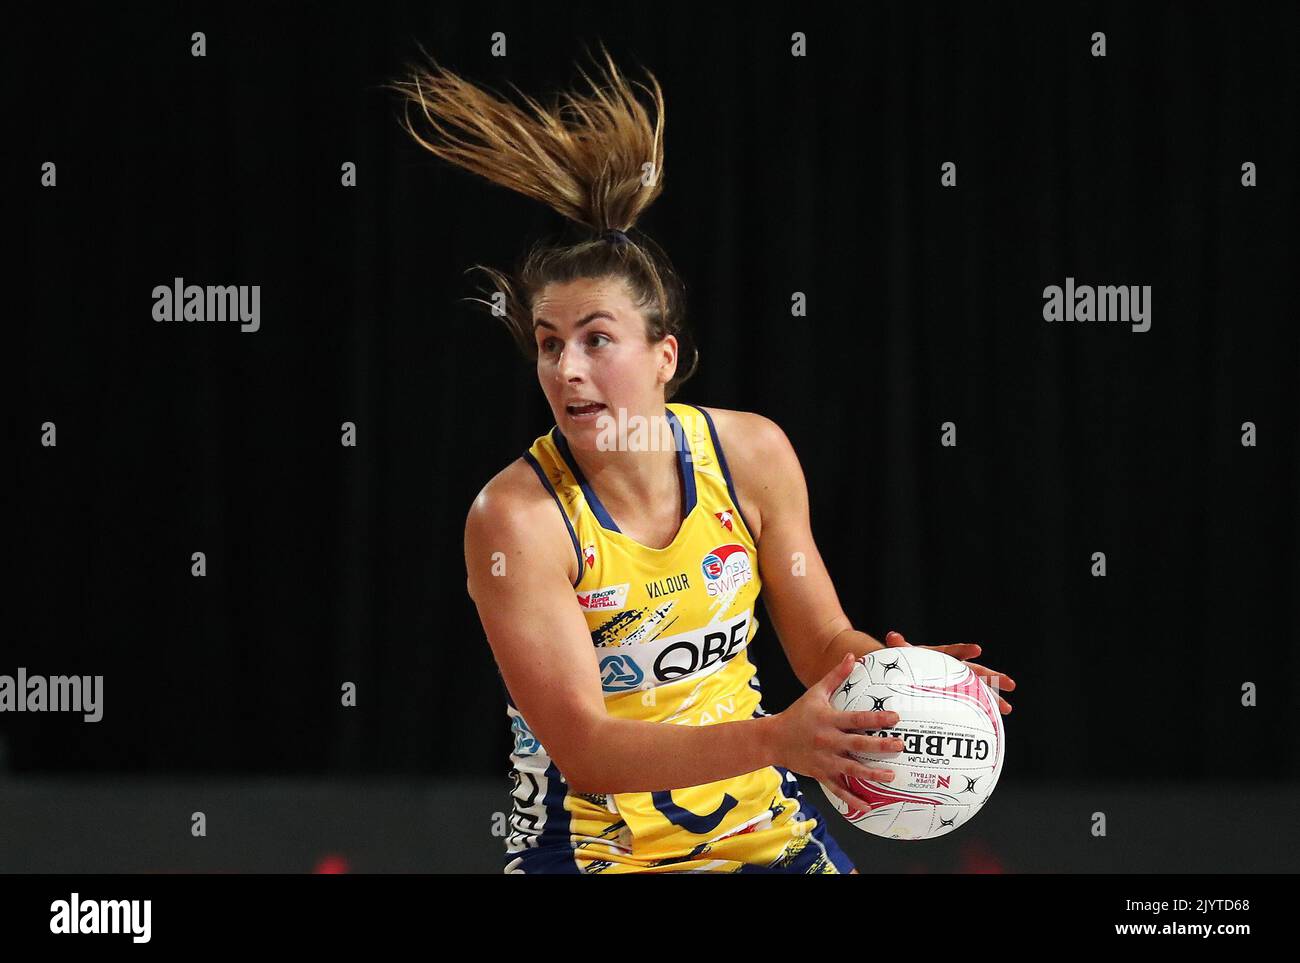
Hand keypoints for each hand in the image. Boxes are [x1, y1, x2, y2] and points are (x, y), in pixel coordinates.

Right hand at [772, 652, 906, 812]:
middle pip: (857, 744)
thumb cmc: (797, 714)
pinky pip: (838, 789)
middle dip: (880, 746)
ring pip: (851, 769)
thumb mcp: (815, 693)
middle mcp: (828, 740)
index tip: (895, 717)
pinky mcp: (821, 774)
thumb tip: (851, 656)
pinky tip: (867, 806)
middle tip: (900, 746)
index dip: (876, 718)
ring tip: (890, 776)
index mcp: (829, 720)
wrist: (773, 739)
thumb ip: (835, 676)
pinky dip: (851, 799)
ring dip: (871, 774)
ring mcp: (824, 760)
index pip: (856, 719)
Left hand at [883, 630, 1015, 713]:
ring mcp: (959, 682)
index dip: (965, 650)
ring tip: (1008, 709)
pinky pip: (973, 704)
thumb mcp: (904, 655)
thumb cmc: (907, 663)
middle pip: (977, 672)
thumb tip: (892, 636)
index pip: (954, 652)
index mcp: (942, 656)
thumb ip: (900, 646)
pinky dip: (983, 712)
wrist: (907, 672)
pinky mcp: (958, 695)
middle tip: (1010, 683)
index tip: (977, 650)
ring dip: (995, 698)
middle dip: (993, 677)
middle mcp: (955, 668)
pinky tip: (995, 724)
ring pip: (981, 689)